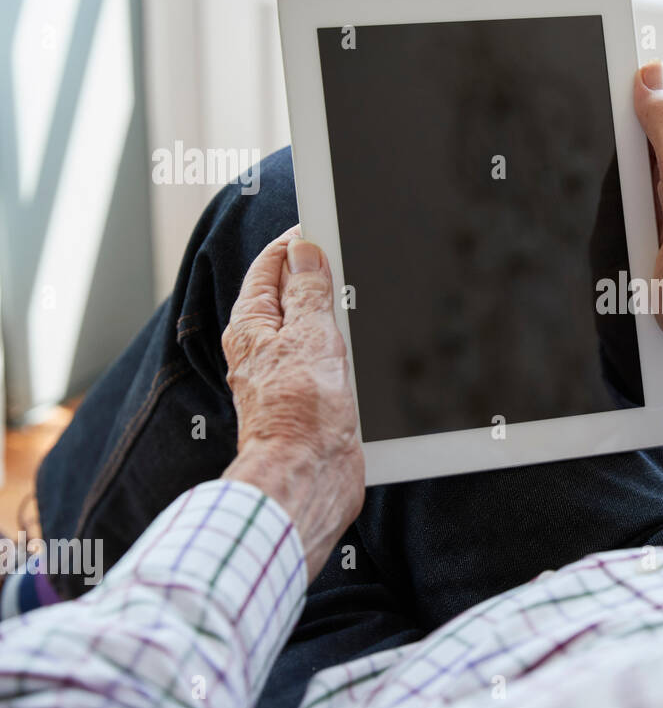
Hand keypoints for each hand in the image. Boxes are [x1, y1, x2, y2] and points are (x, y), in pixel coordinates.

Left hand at [220, 226, 362, 579]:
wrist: (308, 478)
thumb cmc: (299, 415)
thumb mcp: (310, 337)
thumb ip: (307, 291)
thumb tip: (304, 251)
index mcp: (251, 328)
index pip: (270, 267)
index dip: (296, 244)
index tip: (324, 229)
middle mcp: (263, 351)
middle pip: (291, 297)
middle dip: (320, 279)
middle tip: (352, 264)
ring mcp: (286, 376)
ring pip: (314, 330)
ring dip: (338, 318)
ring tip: (363, 307)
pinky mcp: (311, 402)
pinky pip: (329, 362)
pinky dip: (346, 350)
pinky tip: (366, 352)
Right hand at [633, 60, 662, 366]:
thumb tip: (652, 76)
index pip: (660, 125)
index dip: (633, 111)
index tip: (606, 89)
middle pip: (632, 164)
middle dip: (617, 165)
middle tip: (612, 165)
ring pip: (620, 202)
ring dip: (614, 207)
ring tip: (628, 216)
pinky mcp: (648, 260)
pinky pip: (616, 240)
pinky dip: (611, 240)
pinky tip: (616, 239)